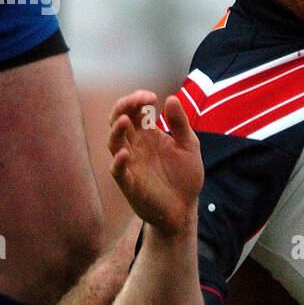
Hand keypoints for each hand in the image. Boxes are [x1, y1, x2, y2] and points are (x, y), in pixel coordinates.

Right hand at [109, 91, 203, 236]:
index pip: (135, 110)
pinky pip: (118, 171)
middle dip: (124, 107)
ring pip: (114, 142)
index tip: (153, 96)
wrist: (184, 208)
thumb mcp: (189, 145)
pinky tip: (125, 153)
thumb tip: (171, 98)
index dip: (139, 99)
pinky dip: (118, 162)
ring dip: (116, 130)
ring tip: (124, 119)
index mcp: (148, 134)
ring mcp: (130, 163)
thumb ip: (180, 124)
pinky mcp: (129, 183)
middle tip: (138, 100)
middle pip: (119, 120)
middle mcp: (135, 145)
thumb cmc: (184, 176)